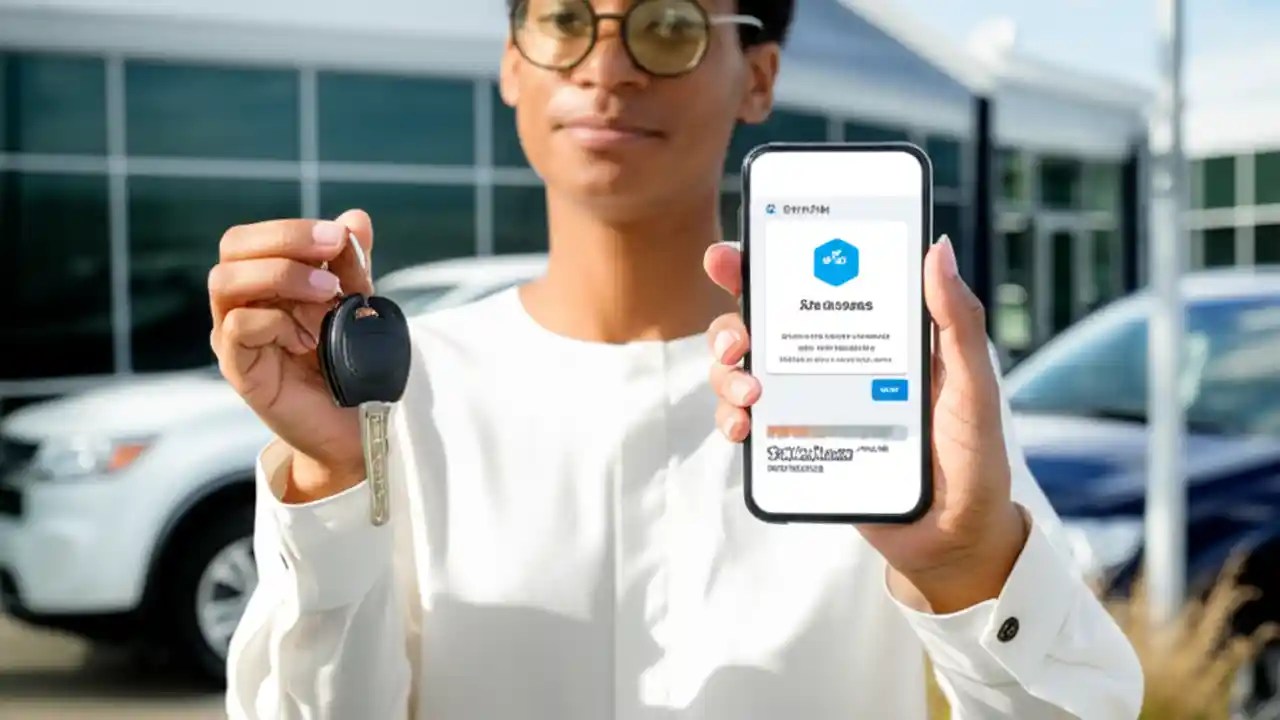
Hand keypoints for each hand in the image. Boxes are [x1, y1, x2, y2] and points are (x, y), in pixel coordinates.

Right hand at [209, 210, 375, 502]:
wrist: (358, 423)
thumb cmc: (349, 361)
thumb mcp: (356, 303)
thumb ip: (352, 264)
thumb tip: (355, 218)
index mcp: (263, 284)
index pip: (252, 237)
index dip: (291, 228)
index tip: (338, 237)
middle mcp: (241, 304)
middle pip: (232, 248)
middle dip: (285, 241)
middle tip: (331, 255)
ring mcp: (235, 337)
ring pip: (226, 281)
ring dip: (282, 277)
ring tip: (327, 296)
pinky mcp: (239, 370)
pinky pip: (238, 327)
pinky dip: (276, 319)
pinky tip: (307, 335)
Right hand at [704, 236, 1028, 613]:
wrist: (955, 536)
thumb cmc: (972, 454)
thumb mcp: (972, 384)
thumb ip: (956, 320)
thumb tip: (936, 248)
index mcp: (869, 334)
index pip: (811, 286)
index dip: (763, 266)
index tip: (728, 258)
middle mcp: (830, 363)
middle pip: (760, 327)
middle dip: (730, 325)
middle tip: (737, 342)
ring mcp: (808, 405)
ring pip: (744, 374)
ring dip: (727, 374)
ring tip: (748, 393)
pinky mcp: (797, 447)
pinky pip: (749, 426)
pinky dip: (732, 421)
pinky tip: (742, 428)